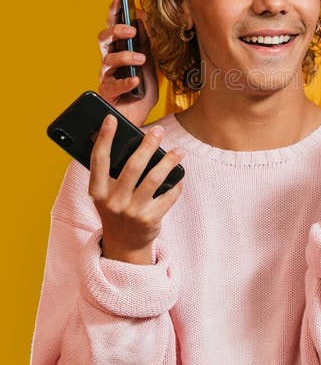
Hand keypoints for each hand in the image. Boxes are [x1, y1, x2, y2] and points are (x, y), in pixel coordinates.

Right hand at [88, 115, 183, 263]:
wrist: (124, 245)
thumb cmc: (116, 208)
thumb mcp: (105, 194)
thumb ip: (111, 173)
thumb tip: (133, 142)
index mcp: (97, 192)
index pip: (98, 160)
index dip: (104, 138)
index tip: (111, 119)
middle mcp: (112, 202)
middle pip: (133, 166)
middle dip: (147, 145)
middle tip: (158, 130)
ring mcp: (131, 212)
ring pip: (154, 179)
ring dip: (169, 161)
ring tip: (178, 151)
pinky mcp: (150, 220)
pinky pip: (168, 195)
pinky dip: (176, 184)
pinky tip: (180, 176)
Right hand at [97, 0, 157, 126]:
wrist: (138, 117)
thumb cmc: (142, 91)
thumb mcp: (150, 64)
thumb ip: (147, 45)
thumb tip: (146, 21)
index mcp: (119, 50)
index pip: (114, 27)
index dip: (114, 12)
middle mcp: (109, 61)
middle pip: (104, 38)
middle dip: (117, 31)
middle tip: (132, 31)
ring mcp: (106, 76)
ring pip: (108, 59)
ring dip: (126, 56)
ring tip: (141, 60)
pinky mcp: (107, 93)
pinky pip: (114, 84)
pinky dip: (126, 81)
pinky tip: (135, 81)